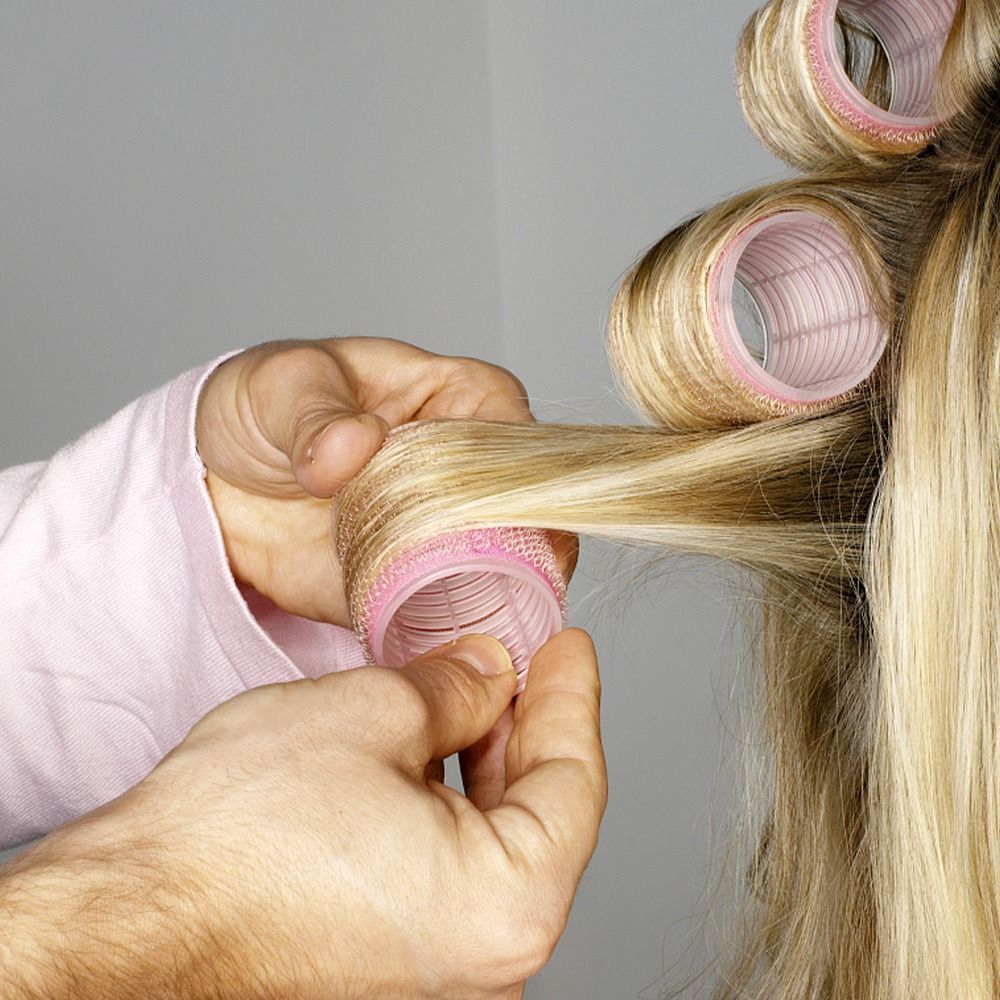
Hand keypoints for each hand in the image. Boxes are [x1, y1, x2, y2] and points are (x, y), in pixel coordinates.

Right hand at [0, 630, 605, 999]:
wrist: (124, 921)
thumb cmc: (232, 839)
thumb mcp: (371, 714)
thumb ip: (457, 687)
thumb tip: (489, 671)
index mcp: (506, 909)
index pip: (575, 781)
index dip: (572, 697)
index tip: (568, 647)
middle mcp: (484, 967)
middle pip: (537, 816)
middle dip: (523, 724)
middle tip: (516, 654)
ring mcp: (435, 977)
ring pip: (490, 845)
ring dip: (480, 763)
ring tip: (466, 692)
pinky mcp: (387, 969)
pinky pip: (445, 875)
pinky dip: (444, 809)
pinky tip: (422, 755)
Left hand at [195, 337, 578, 626]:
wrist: (212, 480)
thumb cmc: (262, 406)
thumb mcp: (280, 387)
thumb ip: (316, 416)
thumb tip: (353, 446)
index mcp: (465, 400)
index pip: (523, 444)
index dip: (522, 487)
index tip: (501, 526)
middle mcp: (473, 472)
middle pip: (528, 520)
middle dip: (517, 561)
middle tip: (475, 588)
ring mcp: (448, 535)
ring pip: (504, 579)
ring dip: (491, 609)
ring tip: (462, 631)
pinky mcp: (415, 589)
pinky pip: (448, 619)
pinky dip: (447, 640)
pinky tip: (436, 655)